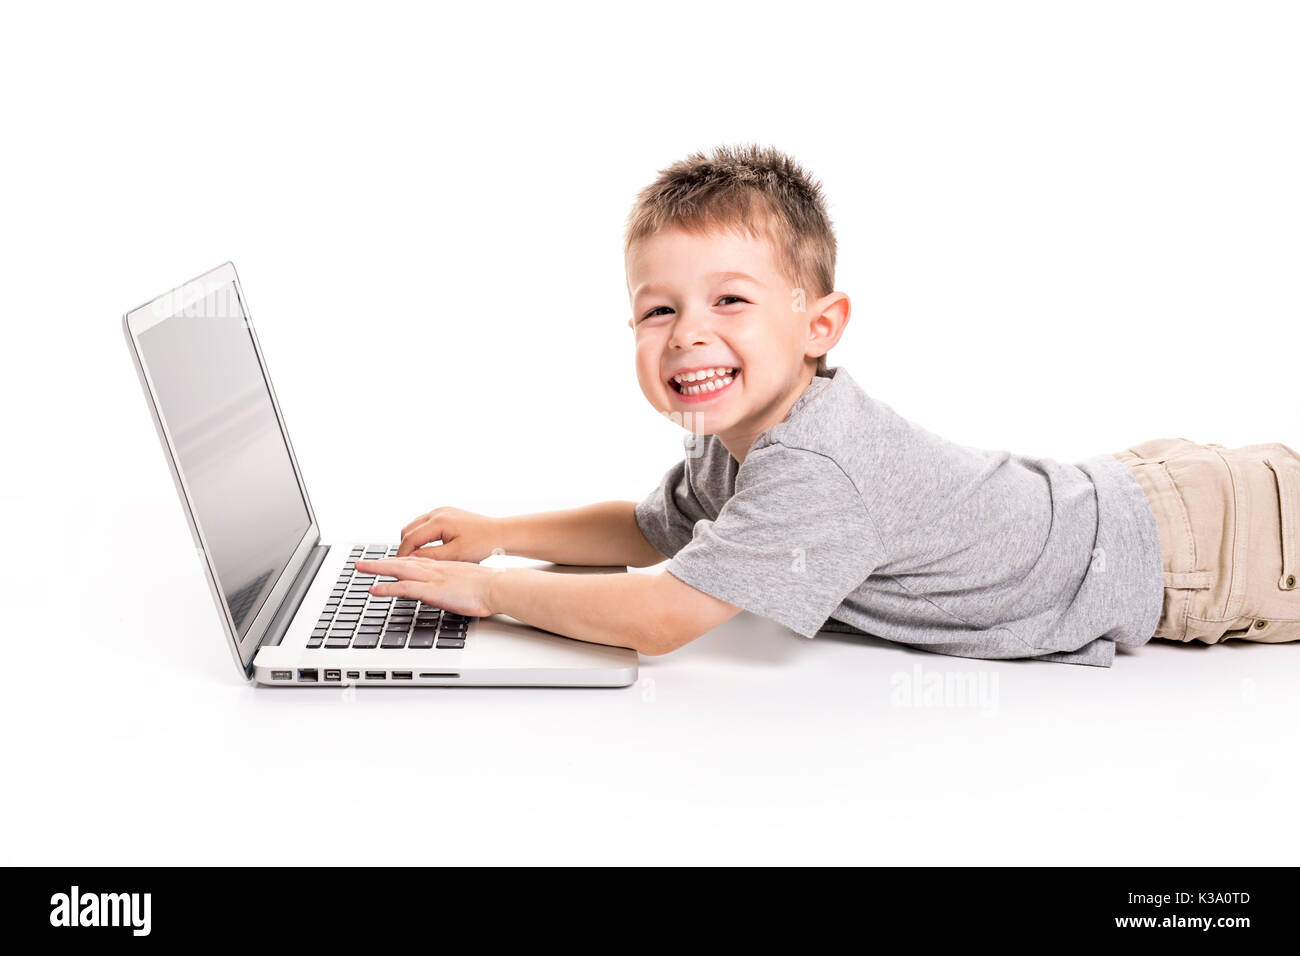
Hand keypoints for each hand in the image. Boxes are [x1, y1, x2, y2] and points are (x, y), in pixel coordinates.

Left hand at [354, 557, 496, 616]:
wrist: (498, 585)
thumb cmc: (490, 586)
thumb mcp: (469, 581)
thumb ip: (456, 583)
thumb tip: (453, 589)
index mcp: (444, 566)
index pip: (416, 561)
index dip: (399, 561)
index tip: (386, 561)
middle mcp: (434, 569)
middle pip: (401, 561)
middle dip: (380, 562)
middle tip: (362, 562)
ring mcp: (431, 578)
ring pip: (398, 570)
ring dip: (377, 569)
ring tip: (360, 568)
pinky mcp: (431, 590)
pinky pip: (403, 587)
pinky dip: (387, 588)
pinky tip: (374, 590)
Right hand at [396, 506, 506, 559]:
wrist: (501, 533)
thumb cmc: (483, 543)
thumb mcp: (456, 554)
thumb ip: (432, 556)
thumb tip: (411, 560)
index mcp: (439, 520)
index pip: (410, 538)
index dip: (402, 554)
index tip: (398, 568)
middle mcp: (438, 512)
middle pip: (409, 530)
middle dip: (405, 547)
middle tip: (405, 565)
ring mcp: (442, 511)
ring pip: (415, 526)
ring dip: (413, 541)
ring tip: (416, 559)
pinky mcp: (446, 514)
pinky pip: (426, 524)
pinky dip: (422, 536)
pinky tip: (428, 550)